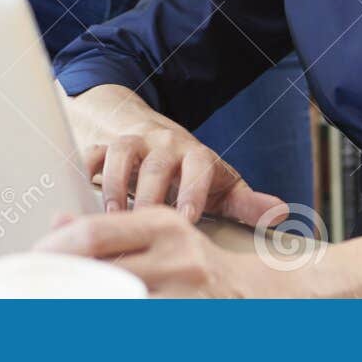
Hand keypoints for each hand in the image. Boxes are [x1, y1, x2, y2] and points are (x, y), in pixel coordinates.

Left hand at [34, 206, 275, 296]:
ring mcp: (185, 287)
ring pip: (116, 297)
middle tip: (30, 290)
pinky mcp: (191, 313)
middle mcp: (174, 250)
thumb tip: (56, 222)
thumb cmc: (194, 260)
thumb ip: (110, 226)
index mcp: (160, 222)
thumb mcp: (156, 231)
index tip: (31, 260)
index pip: (95, 232)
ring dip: (81, 302)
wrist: (255, 291)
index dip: (56, 248)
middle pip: (101, 264)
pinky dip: (111, 314)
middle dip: (61, 276)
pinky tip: (90, 316)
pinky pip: (137, 315)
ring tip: (52, 305)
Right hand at [68, 88, 284, 225]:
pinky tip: (79, 191)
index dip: (193, 191)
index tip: (186, 219)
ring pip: (123, 153)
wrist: (155, 136)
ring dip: (116, 185)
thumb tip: (282, 213)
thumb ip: (248, 203)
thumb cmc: (193, 172)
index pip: (199, 168)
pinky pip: (93, 152)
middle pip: (158, 163)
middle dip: (150, 194)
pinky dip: (86, 168)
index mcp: (196, 155)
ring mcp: (134, 143)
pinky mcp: (106, 147)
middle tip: (144, 225)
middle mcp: (165, 144)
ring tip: (112, 216)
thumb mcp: (223, 186)